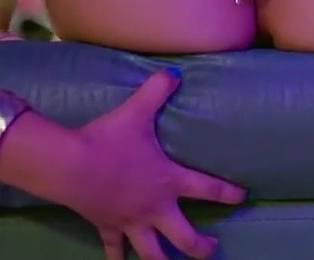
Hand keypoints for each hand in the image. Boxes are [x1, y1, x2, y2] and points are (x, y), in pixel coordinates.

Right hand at [57, 70, 247, 259]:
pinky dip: (118, 259)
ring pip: (153, 253)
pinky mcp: (107, 227)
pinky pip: (114, 249)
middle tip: (211, 251)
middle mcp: (154, 208)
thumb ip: (157, 90)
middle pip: (184, 238)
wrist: (71, 165)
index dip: (228, 193)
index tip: (242, 198)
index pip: (207, 188)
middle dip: (201, 248)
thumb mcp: (137, 111)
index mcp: (168, 181)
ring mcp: (130, 222)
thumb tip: (175, 72)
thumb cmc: (109, 140)